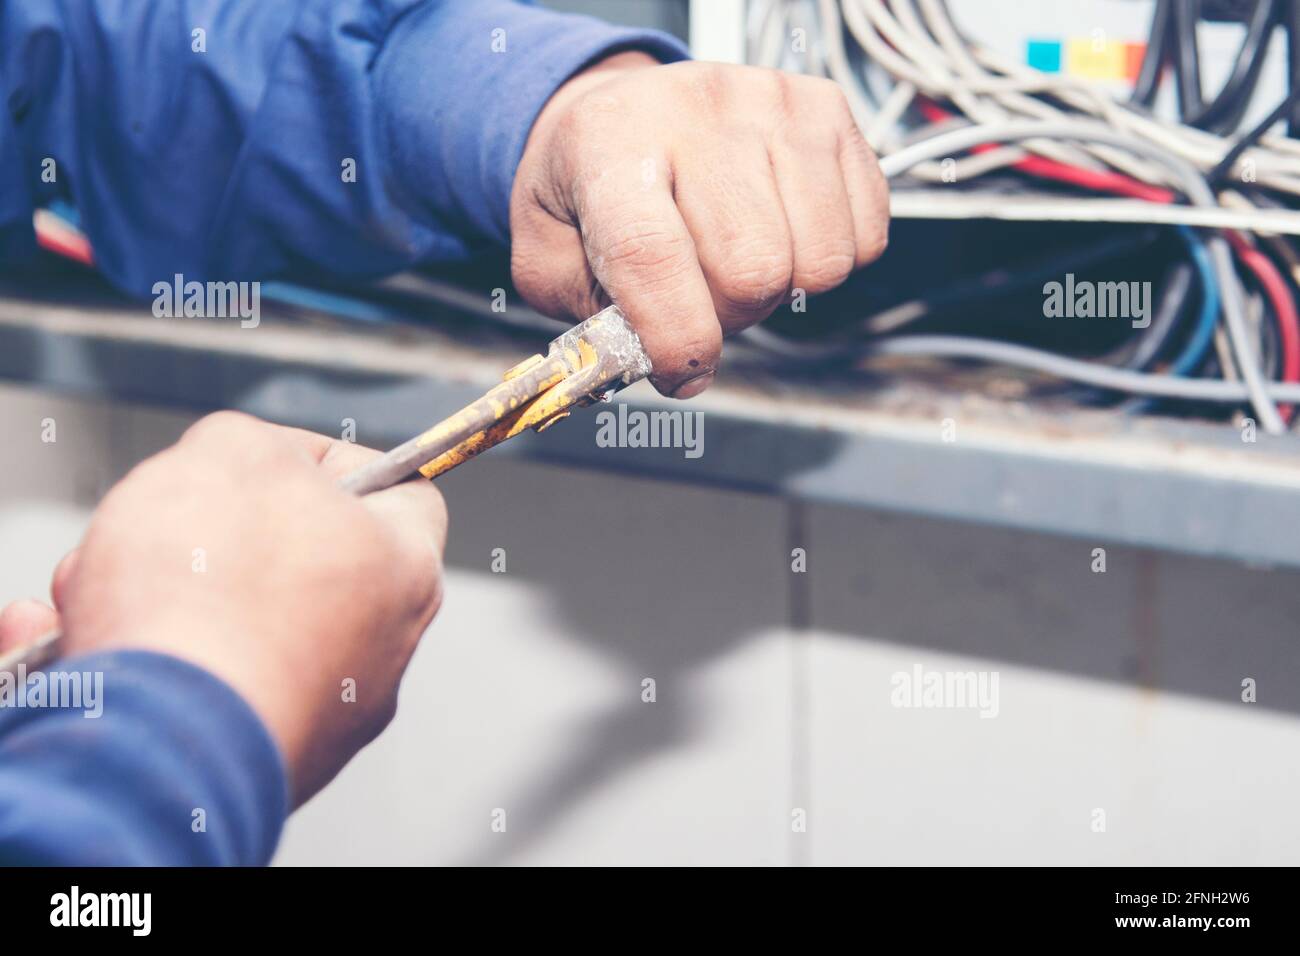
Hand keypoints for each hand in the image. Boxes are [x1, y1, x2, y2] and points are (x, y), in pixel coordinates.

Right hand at [0, 412, 446, 803]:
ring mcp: (325, 717)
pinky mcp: (261, 764)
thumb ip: (255, 443)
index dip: (333, 461)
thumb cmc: (212, 590)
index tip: (271, 460)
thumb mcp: (231, 452)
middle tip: (170, 522)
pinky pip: (208, 691)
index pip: (401, 490)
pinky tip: (110, 650)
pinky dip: (157, 663)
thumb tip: (249, 462)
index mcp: (407, 571)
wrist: (164, 739)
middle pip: (306, 562)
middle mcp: (384, 654)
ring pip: (241, 628)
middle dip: (225, 533)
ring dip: (173, 596)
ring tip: (113, 588)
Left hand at [511, 54, 888, 397]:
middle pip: (753, 268)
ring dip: (784, 289)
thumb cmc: (589, 184)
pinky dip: (828, 259)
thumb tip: (656, 365)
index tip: (680, 375)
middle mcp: (694, 109)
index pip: (652, 254)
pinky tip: (782, 233)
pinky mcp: (826, 110)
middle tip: (701, 301)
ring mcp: (770, 102)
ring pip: (820, 259)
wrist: (622, 111)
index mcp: (609, 144)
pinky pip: (864, 233)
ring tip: (738, 261)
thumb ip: (593, 325)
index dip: (675, 338)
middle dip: (731, 316)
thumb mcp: (547, 258)